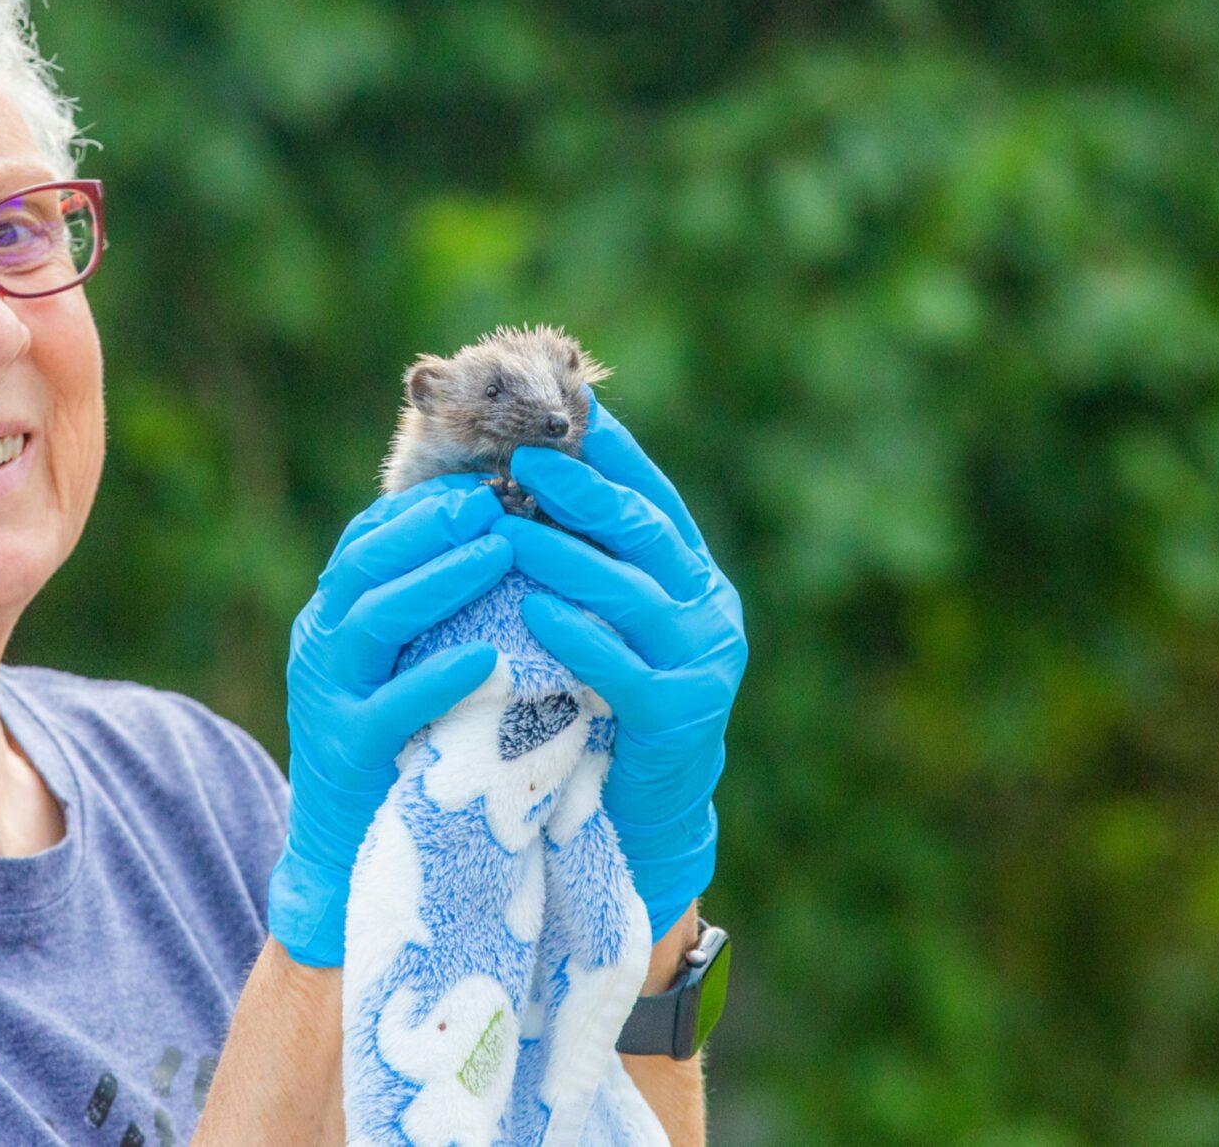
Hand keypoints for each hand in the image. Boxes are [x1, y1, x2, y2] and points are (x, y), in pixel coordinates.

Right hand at [267, 475, 511, 967]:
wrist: (345, 856)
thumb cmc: (395, 747)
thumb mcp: (402, 664)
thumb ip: (429, 609)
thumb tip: (499, 536)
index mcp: (333, 615)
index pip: (368, 538)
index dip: (424, 504)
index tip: (484, 479)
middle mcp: (319, 644)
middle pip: (366, 563)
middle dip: (430, 525)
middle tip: (496, 500)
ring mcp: (325, 697)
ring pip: (373, 620)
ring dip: (438, 579)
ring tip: (500, 551)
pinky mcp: (346, 753)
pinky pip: (390, 706)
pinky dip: (438, 676)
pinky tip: (488, 656)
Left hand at [489, 387, 746, 941]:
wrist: (646, 810)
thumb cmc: (610, 700)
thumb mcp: (608, 620)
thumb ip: (589, 560)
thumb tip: (527, 475)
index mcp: (693, 575)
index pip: (654, 497)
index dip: (614, 452)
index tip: (569, 407)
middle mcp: (710, 607)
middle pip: (644, 534)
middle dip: (583, 491)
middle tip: (525, 459)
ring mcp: (704, 661)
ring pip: (630, 594)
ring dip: (565, 558)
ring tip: (508, 531)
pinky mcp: (681, 715)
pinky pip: (622, 668)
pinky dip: (579, 637)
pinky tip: (535, 612)